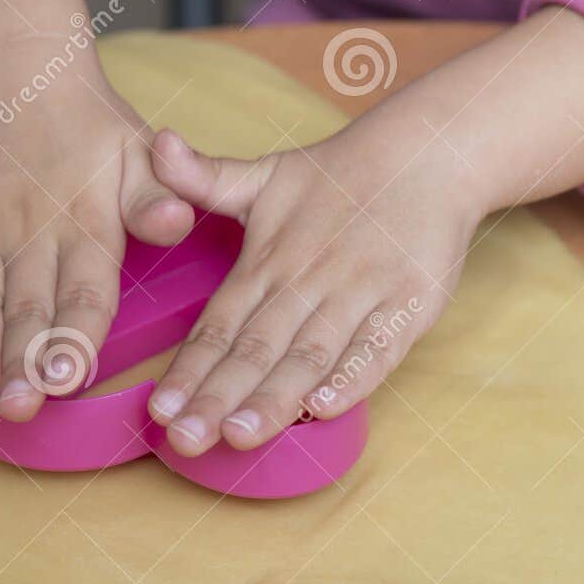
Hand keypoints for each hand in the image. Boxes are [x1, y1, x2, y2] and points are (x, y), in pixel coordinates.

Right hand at [0, 60, 192, 420]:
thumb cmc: (93, 129)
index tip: (70, 377)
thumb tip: (179, 221)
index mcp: (86, 223)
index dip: (77, 337)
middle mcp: (33, 232)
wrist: (24, 75)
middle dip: (24, 362)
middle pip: (29, 307)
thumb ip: (157, 197)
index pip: (84, 292)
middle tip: (23, 407)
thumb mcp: (141, 153)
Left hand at [145, 103, 488, 455]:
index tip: (159, 411)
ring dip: (275, 398)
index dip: (189, 370)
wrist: (427, 155)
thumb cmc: (336, 177)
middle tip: (186, 441)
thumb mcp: (263, 174)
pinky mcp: (407, 305)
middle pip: (257, 349)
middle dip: (219, 398)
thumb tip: (156, 143)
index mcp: (266, 263)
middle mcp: (306, 282)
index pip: (219, 326)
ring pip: (310, 355)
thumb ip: (205, 176)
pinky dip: (352, 377)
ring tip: (240, 436)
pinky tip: (324, 408)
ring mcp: (358, 294)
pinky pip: (377, 347)